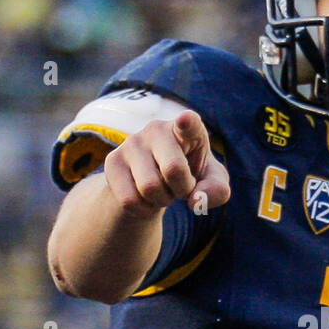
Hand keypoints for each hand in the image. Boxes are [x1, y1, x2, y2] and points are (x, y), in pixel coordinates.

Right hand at [104, 110, 230, 219]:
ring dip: (162, 200)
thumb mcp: (211, 182)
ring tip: (163, 189)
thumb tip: (196, 201)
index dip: (187, 123)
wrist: (155, 181)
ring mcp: (131, 143)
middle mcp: (157, 129)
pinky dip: (143, 208)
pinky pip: (129, 199)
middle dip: (182, 189)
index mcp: (187, 129)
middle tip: (182, 186)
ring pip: (149, 188)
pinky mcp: (112, 161)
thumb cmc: (191, 175)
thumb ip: (216, 190)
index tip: (185, 120)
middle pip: (173, 170)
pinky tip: (146, 197)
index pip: (189, 123)